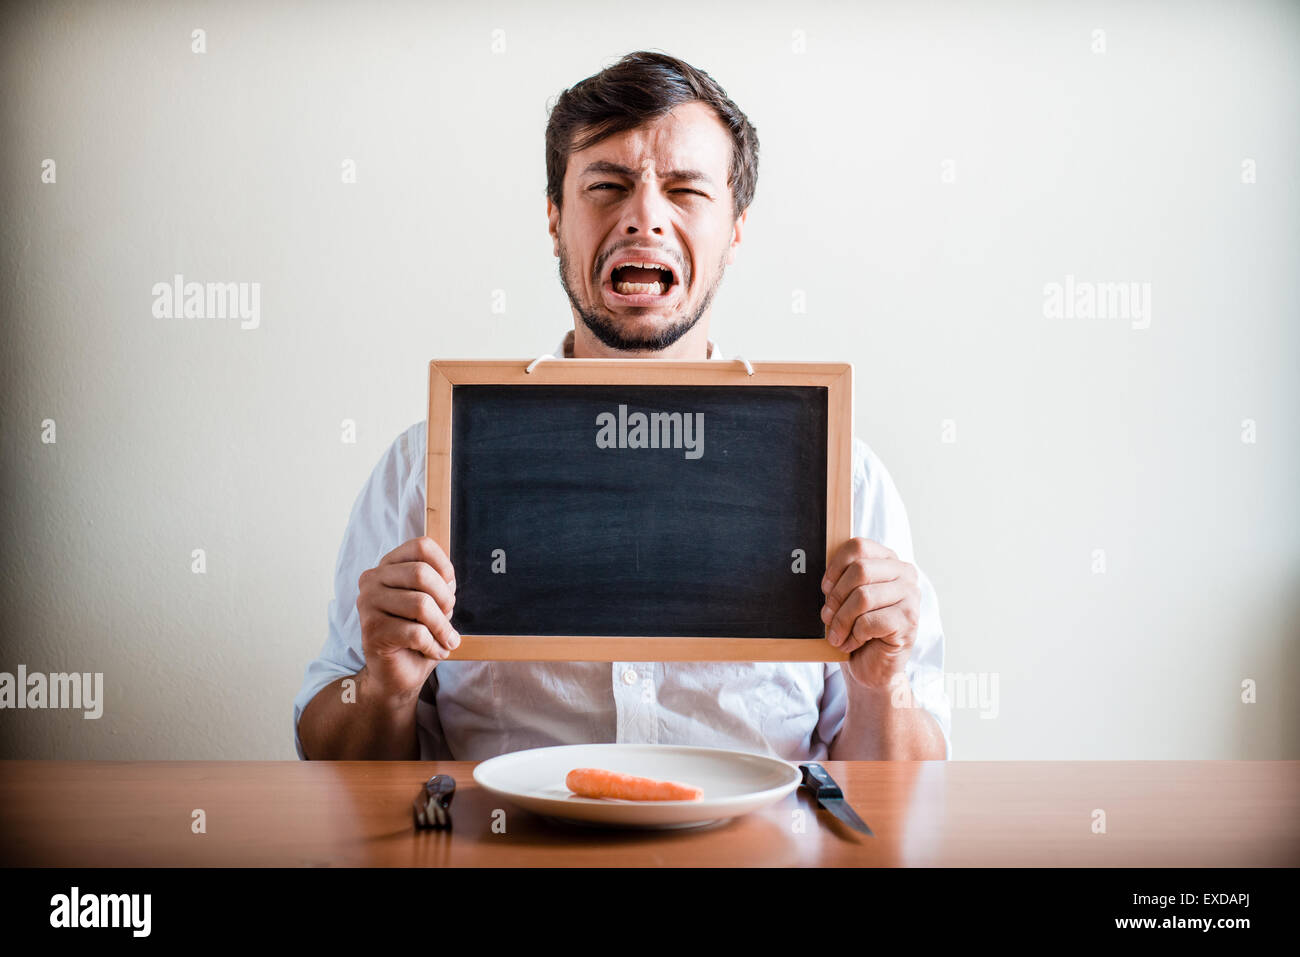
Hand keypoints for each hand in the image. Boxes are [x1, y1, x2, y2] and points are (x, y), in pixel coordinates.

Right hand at [356, 536, 459, 702]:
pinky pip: (416, 632)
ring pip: (421, 604)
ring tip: (447, 639)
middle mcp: (372, 580)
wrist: (396, 674)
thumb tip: (449, 580)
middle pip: (421, 573)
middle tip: (449, 617)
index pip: (421, 546)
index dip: (444, 565)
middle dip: (445, 599)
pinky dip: (434, 645)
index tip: (451, 587)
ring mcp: (368, 604)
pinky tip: (435, 651)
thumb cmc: (416, 636)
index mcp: (388, 566)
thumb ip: (437, 585)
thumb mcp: (432, 603)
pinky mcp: (371, 630)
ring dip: (442, 627)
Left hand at [820, 537, 919, 690]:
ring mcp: (910, 597)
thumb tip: (825, 579)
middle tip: (826, 616)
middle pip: (860, 571)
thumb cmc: (859, 629)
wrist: (874, 667)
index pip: (858, 546)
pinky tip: (852, 643)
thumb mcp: (848, 598)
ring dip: (841, 620)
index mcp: (888, 560)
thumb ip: (843, 580)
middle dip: (836, 597)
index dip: (835, 567)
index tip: (825, 588)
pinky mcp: (908, 621)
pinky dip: (853, 636)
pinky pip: (869, 622)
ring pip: (863, 597)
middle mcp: (905, 574)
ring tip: (836, 635)